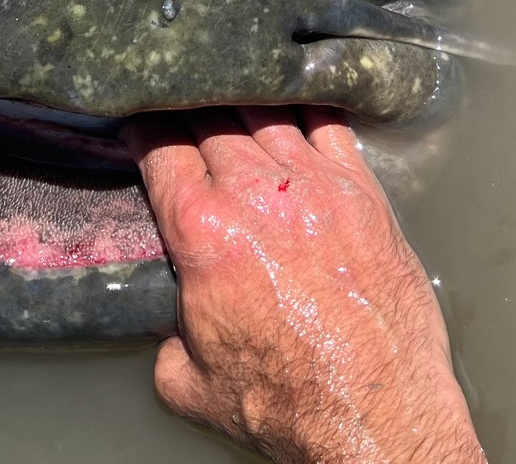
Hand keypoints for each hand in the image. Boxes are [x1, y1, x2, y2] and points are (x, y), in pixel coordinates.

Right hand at [124, 106, 484, 463]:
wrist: (376, 419)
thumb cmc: (286, 402)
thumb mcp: (187, 381)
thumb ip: (163, 332)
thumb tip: (165, 316)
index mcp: (201, 231)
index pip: (158, 147)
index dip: (142, 128)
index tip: (140, 124)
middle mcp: (252, 194)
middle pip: (207, 118)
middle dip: (187, 109)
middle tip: (181, 108)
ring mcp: (311, 184)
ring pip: (262, 110)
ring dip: (239, 102)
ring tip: (230, 97)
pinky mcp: (360, 189)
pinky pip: (327, 121)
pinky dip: (302, 105)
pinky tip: (290, 101)